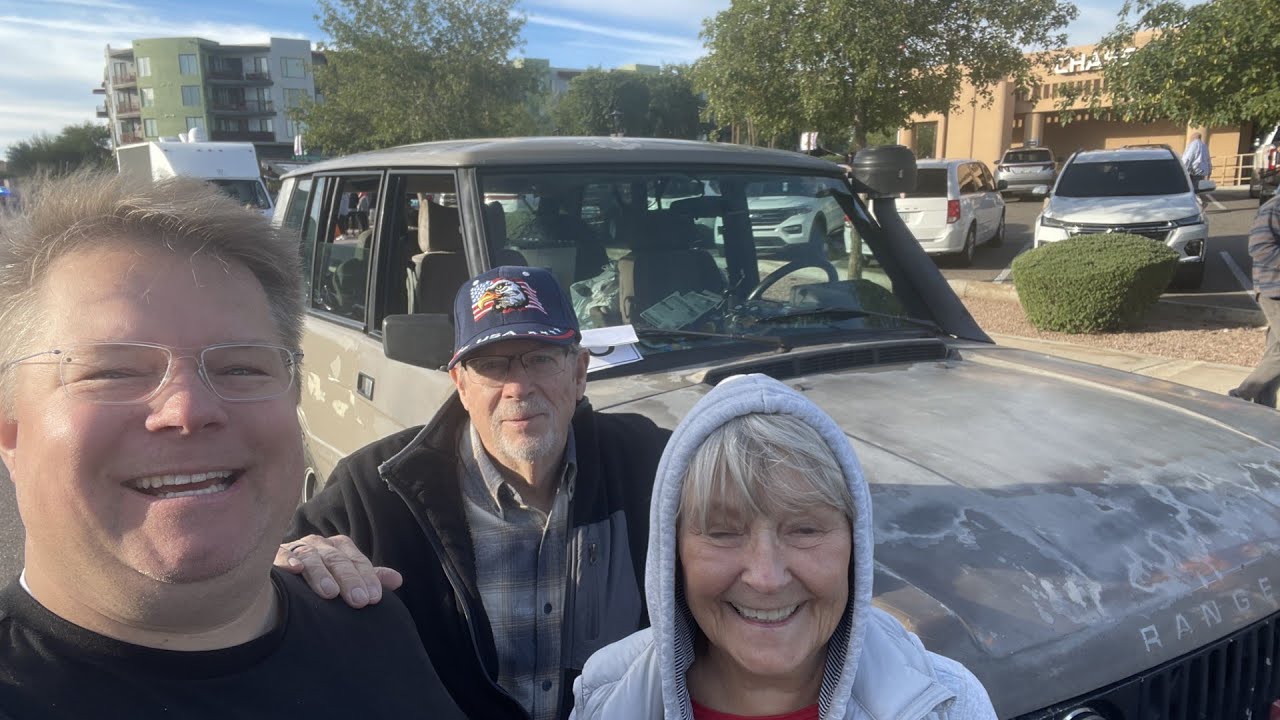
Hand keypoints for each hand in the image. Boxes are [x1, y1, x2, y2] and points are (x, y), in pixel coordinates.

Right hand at [275, 534, 402, 607]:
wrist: (282, 571)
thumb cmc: (320, 576)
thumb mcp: (346, 575)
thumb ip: (369, 577)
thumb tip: (398, 580)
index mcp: (339, 548)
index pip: (357, 562)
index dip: (367, 578)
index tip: (373, 598)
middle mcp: (320, 545)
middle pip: (337, 560)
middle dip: (349, 579)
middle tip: (358, 600)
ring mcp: (297, 549)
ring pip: (311, 557)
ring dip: (321, 574)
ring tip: (330, 593)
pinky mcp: (274, 555)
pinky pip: (281, 555)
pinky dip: (288, 561)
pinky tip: (294, 571)